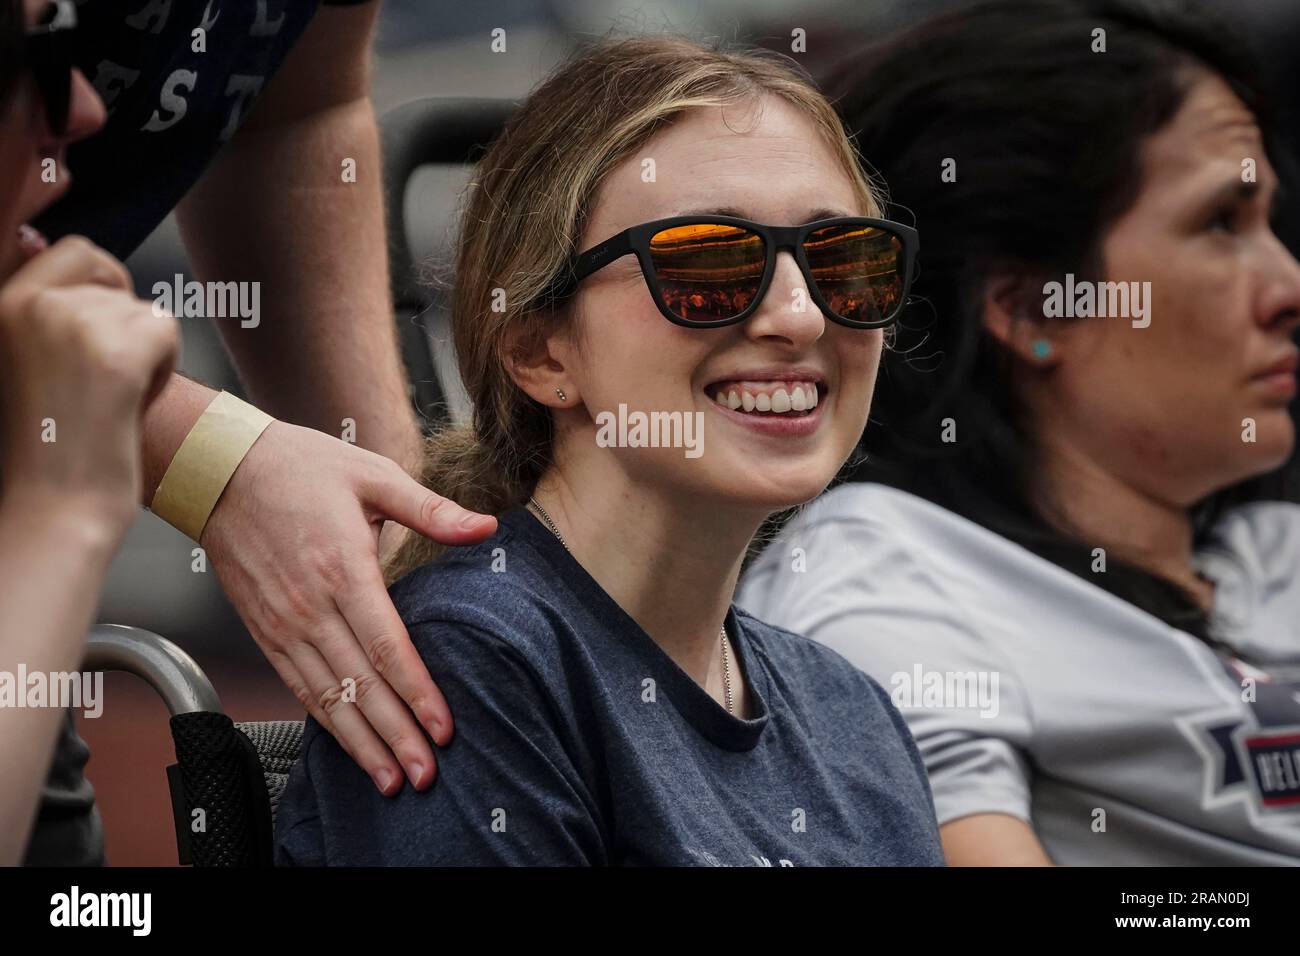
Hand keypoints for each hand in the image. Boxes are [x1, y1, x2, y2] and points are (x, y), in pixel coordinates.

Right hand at [0, 236, 177, 534]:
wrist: (55, 506)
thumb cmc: (50, 440)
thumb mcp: (29, 355)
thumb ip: (43, 303)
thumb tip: (34, 235)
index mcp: (1, 301)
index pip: (73, 249)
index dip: (102, 287)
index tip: (96, 341)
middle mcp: (25, 302)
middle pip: (112, 271)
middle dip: (123, 318)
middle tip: (100, 377)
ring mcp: (68, 324)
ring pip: (145, 309)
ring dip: (142, 353)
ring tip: (105, 399)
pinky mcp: (114, 355)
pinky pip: (166, 331)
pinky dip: (161, 369)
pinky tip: (127, 405)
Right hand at [199, 421, 495, 793]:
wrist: (218, 470)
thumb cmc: (302, 467)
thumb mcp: (373, 475)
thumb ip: (431, 510)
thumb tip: (485, 526)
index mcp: (345, 569)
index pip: (387, 646)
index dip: (416, 692)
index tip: (443, 728)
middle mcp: (311, 606)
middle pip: (359, 685)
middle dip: (395, 735)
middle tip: (426, 775)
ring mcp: (284, 623)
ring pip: (326, 697)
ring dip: (360, 743)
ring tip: (392, 778)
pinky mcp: (265, 631)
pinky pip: (297, 686)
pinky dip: (324, 721)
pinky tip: (349, 745)